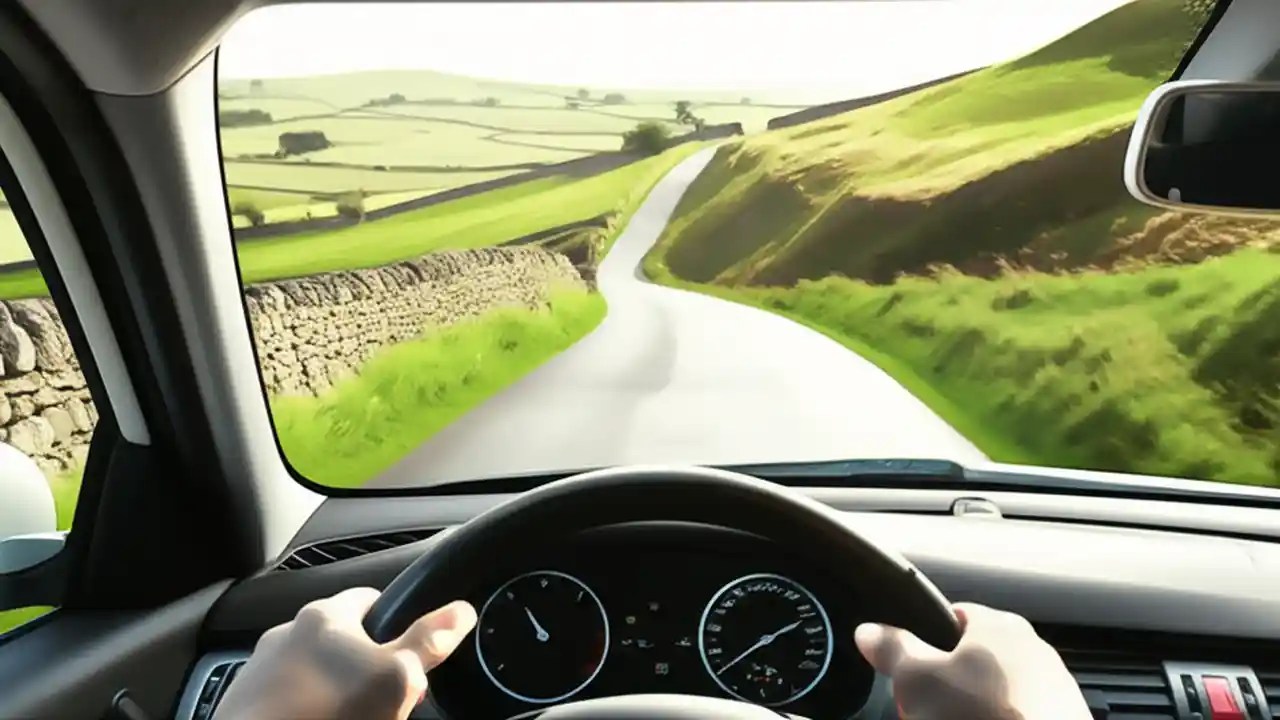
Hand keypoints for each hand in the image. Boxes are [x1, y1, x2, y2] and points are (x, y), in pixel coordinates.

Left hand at [213, 588, 476, 719]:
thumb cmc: (329, 714)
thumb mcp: (396, 679)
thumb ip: (428, 642)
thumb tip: (461, 610)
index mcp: (326, 615)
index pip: (370, 598)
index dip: (395, 623)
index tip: (407, 652)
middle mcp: (286, 632)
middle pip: (339, 638)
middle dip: (361, 663)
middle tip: (382, 695)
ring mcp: (258, 668)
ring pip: (309, 670)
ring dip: (329, 687)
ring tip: (350, 714)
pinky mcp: (240, 704)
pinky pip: (282, 698)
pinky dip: (301, 708)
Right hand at [854, 603, 1090, 719]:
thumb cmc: (979, 716)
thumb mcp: (917, 680)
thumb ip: (892, 649)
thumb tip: (868, 630)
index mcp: (999, 624)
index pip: (952, 615)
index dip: (925, 640)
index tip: (912, 670)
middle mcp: (1035, 647)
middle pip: (974, 658)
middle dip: (950, 681)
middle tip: (930, 709)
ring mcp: (1056, 686)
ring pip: (998, 691)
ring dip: (977, 706)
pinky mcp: (1066, 719)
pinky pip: (1020, 715)